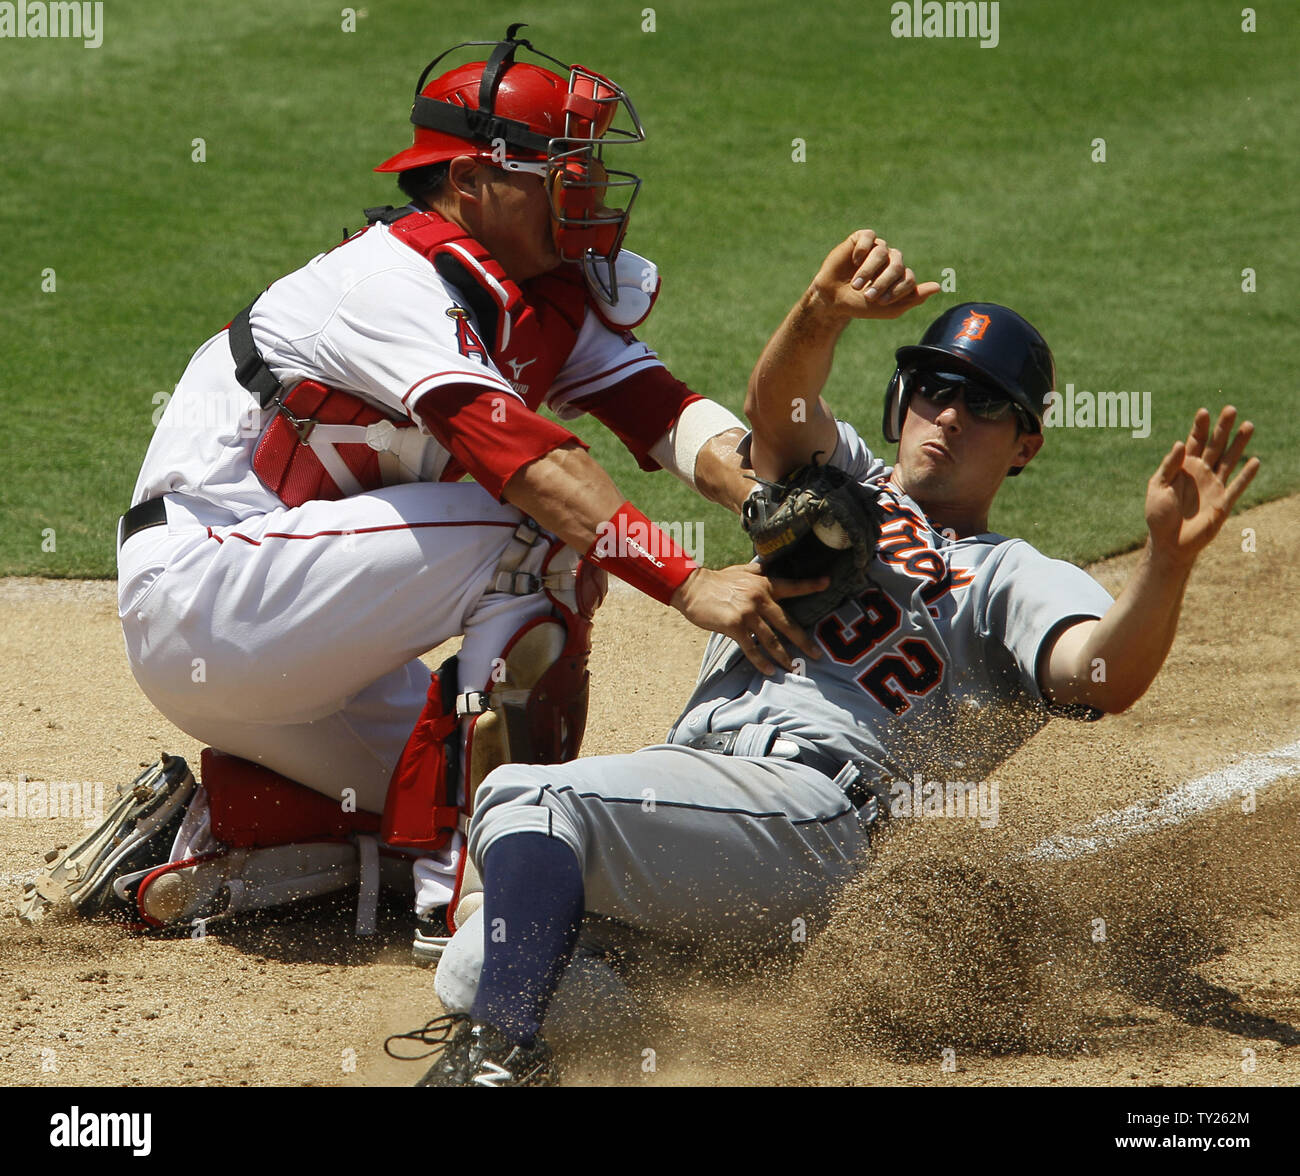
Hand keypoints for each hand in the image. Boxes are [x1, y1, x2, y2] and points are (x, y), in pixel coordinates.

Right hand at [671, 565, 827, 674]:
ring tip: (792, 668)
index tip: (828, 583)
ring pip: (771, 639)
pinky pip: (751, 647)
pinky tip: (769, 670)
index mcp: (764, 585)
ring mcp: (748, 613)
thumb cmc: (716, 580)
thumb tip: (768, 568)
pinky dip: (760, 660)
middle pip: (787, 623)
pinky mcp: (734, 626)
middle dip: (803, 641)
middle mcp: (760, 598)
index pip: (792, 585)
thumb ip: (758, 573)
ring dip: (783, 656)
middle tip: (816, 654)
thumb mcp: (741, 571)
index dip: (810, 584)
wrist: (692, 587)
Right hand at [808, 229, 940, 320]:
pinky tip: (853, 261)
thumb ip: (913, 299)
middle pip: (897, 264)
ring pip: (882, 252)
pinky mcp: (860, 239)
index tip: (880, 302)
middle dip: (883, 282)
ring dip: (868, 271)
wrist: (832, 299)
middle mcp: (890, 259)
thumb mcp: (889, 308)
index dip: (897, 290)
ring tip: (856, 285)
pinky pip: (869, 237)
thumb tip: (938, 287)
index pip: (909, 277)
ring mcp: (876, 248)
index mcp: (899, 276)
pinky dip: (862, 250)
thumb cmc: (859, 305)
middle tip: (868, 296)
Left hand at [1146, 406, 1259, 568]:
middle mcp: (1201, 473)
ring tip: (1249, 425)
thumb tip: (1179, 443)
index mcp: (1183, 467)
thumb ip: (1169, 466)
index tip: (1204, 411)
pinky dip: (1246, 475)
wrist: (1168, 542)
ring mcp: (1214, 486)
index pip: (1194, 442)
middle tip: (1231, 409)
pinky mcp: (1223, 503)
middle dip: (1222, 428)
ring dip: (1239, 444)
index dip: (1199, 427)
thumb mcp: (1157, 487)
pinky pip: (1237, 486)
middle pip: (1215, 446)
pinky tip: (1255, 461)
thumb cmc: (1158, 515)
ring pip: (1229, 460)